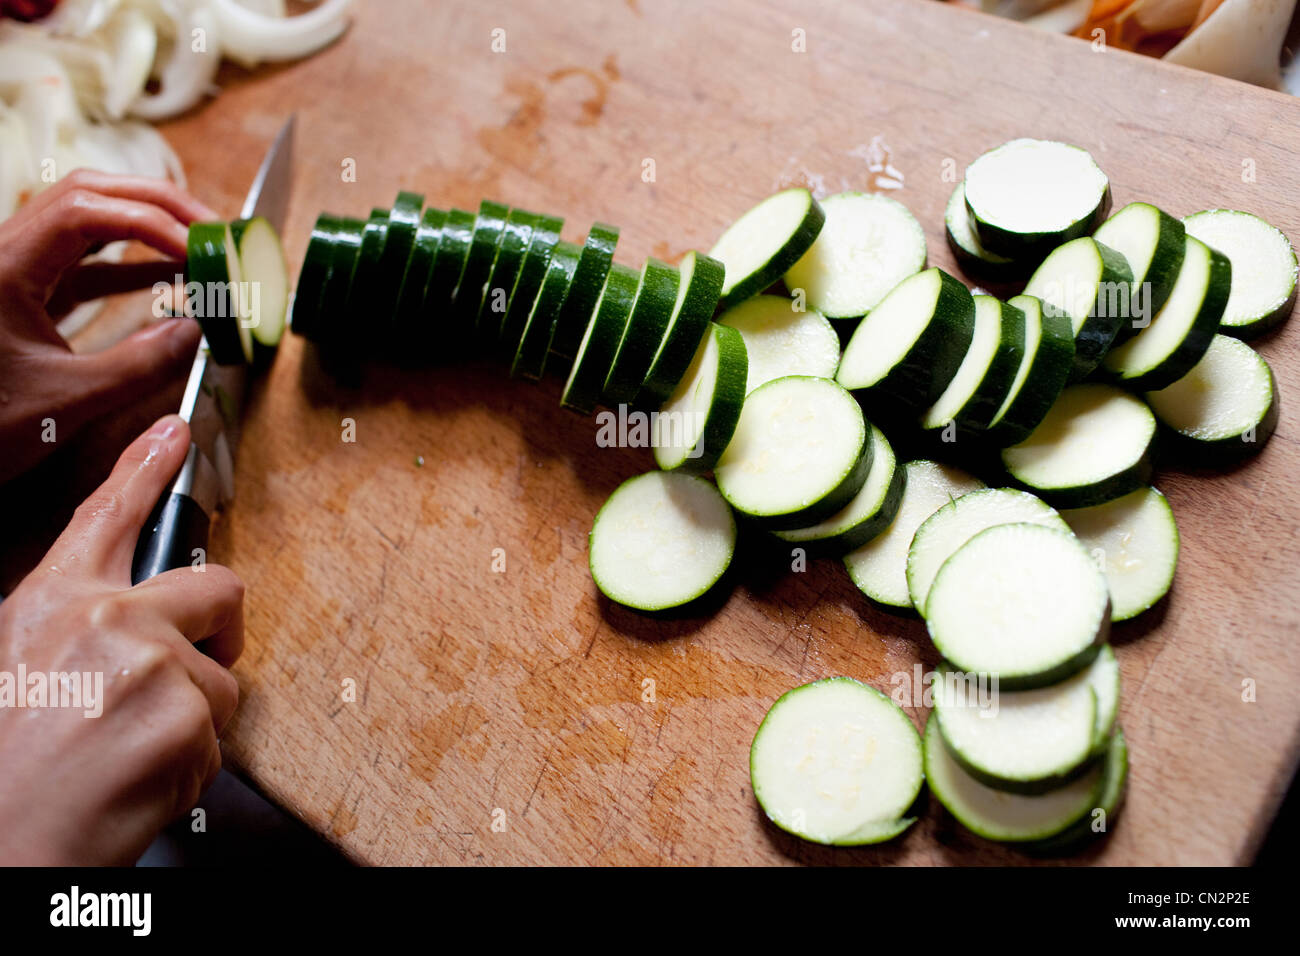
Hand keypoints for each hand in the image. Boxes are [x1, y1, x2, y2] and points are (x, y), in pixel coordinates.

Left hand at [0, 170, 215, 483]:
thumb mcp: (65, 401)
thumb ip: (137, 366)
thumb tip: (195, 333)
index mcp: (4, 269)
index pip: (85, 212)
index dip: (150, 221)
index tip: (198, 250)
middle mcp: (6, 254)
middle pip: (88, 195)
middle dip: (157, 205)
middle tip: (211, 232)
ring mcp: (15, 268)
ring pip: (87, 220)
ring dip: (146, 225)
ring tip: (198, 246)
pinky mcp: (25, 290)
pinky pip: (83, 259)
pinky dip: (130, 262)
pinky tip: (170, 276)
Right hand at [0, 414, 243, 864]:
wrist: (4, 840)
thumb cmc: (5, 767)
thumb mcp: (18, 667)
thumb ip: (75, 633)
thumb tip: (122, 626)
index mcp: (57, 603)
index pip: (111, 514)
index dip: (146, 466)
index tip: (174, 433)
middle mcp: (111, 621)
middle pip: (218, 586)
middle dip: (220, 630)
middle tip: (197, 667)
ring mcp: (157, 666)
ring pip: (222, 681)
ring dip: (192, 721)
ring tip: (130, 755)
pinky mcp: (191, 718)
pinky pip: (219, 739)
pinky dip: (191, 767)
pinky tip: (139, 782)